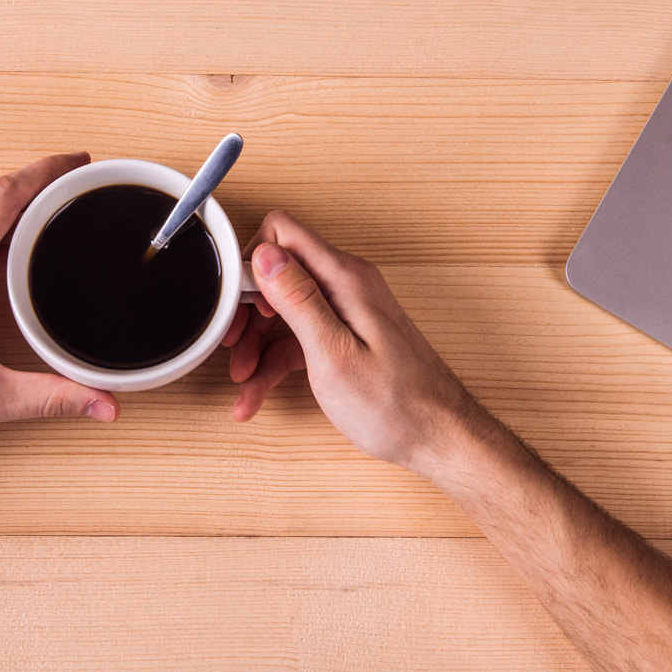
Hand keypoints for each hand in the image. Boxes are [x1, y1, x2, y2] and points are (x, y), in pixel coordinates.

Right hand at [223, 211, 483, 471]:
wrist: (438, 437)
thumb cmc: (396, 404)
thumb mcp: (333, 353)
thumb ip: (298, 300)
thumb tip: (266, 254)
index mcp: (344, 279)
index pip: (283, 233)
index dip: (250, 262)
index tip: (234, 301)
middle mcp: (347, 285)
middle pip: (278, 274)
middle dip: (248, 310)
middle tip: (233, 346)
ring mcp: (347, 310)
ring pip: (284, 312)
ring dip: (257, 345)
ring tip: (244, 383)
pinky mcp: (346, 336)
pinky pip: (300, 338)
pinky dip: (275, 363)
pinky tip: (258, 394)